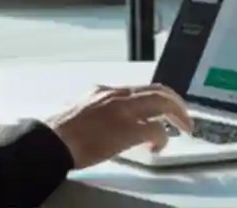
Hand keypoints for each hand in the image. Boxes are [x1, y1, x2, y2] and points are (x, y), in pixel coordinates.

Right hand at [46, 84, 192, 169]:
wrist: (51, 141)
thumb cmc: (61, 133)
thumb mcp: (82, 112)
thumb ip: (100, 111)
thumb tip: (111, 123)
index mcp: (104, 91)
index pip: (140, 88)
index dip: (158, 97)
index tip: (166, 107)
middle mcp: (115, 95)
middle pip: (157, 90)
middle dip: (176, 103)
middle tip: (185, 117)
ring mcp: (122, 110)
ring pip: (161, 102)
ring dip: (177, 115)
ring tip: (183, 127)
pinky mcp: (126, 129)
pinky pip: (155, 129)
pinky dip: (161, 138)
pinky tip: (157, 148)